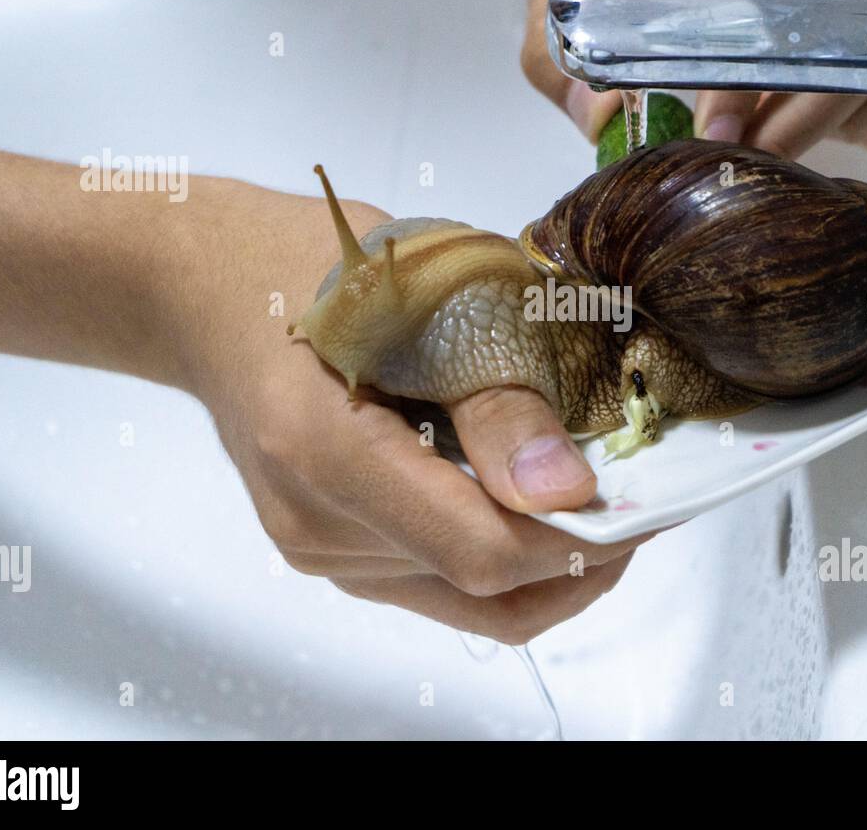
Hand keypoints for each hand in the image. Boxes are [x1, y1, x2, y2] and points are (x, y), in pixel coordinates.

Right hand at [182, 186, 645, 644]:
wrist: (215, 287)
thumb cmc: (323, 267)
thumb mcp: (428, 298)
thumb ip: (497, 401)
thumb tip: (567, 492)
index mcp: (327, 451)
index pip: (482, 550)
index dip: (581, 539)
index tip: (651, 502)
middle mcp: (314, 525)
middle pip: (479, 589)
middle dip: (579, 555)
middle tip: (642, 502)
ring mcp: (316, 549)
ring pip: (463, 599)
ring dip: (542, 558)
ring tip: (589, 492)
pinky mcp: (327, 551)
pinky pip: (434, 583)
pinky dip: (496, 552)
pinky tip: (524, 498)